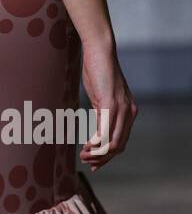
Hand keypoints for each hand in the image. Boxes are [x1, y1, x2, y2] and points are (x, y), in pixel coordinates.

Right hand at [80, 43, 136, 171]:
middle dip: (102, 158)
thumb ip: (104, 113)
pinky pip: (105, 130)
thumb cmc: (98, 71)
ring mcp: (121, 109)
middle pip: (118, 146)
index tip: (93, 163)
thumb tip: (97, 130)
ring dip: (97, 153)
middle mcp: (129, 112)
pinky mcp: (111, 103)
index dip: (107, 156)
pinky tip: (87, 145)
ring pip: (113, 143)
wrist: (100, 51)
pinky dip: (96, 142)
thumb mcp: (102, 97)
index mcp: (128, 112)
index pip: (121, 142)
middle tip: (86, 161)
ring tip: (84, 154)